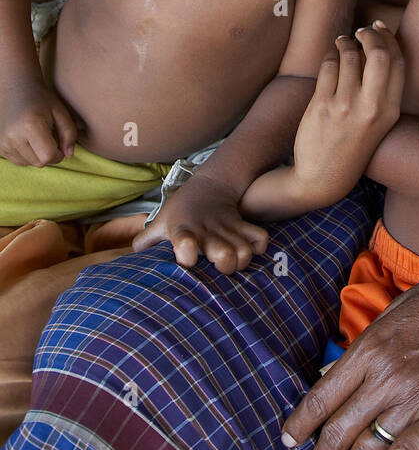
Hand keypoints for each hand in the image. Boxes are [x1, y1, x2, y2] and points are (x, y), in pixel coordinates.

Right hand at [0, 79, 80, 164]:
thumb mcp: (60, 111)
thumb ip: (70, 133)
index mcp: (30, 126)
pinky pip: (18, 161)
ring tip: (39, 137)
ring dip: (38, 156)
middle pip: (39, 162)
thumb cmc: (41, 98)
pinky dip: (27, 155)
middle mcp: (13, 136)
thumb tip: (69, 155)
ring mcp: (3, 142)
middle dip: (50, 155)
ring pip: (29, 163)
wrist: (15, 88)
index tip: (61, 144)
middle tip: (51, 139)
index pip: (48, 156)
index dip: (59, 154)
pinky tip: (29, 140)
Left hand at [132, 168, 269, 273]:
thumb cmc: (180, 210)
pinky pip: (259, 238)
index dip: (186, 250)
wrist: (210, 183)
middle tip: (218, 266)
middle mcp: (206, 230)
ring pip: (243, 250)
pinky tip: (248, 251)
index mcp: (182, 230)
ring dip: (241, 261)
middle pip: (223, 252)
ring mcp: (226, 228)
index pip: (183, 240)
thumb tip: (126, 262)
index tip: (187, 257)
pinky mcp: (243, 225)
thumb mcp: (161, 221)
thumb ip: (145, 241)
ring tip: (232, 263)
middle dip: (224, 264)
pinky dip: (258, 248)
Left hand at [282, 247, 418, 449]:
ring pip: (367, 449)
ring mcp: (417, 397)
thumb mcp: (398, 310)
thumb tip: (343, 375)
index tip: (289, 441)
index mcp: (371, 345)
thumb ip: (370, 346)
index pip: (321, 396)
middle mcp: (388, 375)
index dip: (300, 424)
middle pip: (339, 429)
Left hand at [292, 22, 403, 198]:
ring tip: (342, 43)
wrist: (323, 178)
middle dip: (369, 34)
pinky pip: (328, 67)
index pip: (398, 62)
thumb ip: (382, 91)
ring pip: (349, 56)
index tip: (380, 27)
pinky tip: (330, 59)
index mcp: (391, 111)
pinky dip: (329, 56)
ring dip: (344, 43)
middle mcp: (372, 108)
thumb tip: (378, 46)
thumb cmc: (352, 145)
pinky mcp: (323, 106)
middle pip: (378, 54)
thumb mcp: (378, 123)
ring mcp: (346, 107)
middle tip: (361, 31)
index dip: (390, 38)